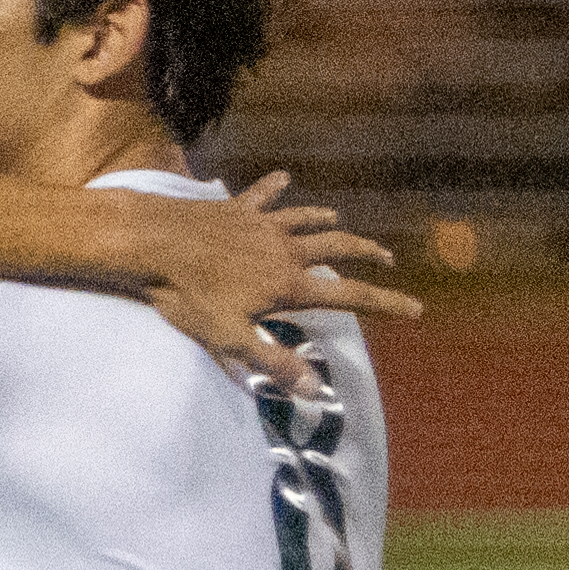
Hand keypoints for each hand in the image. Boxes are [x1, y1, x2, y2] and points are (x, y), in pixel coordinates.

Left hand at [138, 171, 418, 384]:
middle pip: (339, 247)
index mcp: (289, 284)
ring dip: (326, 219)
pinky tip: (284, 179)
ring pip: (307, 218)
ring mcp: (262, 224)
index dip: (386, 304)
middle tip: (387, 258)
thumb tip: (315, 390)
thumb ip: (273, 363)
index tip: (416, 308)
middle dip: (367, 252)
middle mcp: (285, 249)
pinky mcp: (237, 208)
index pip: (349, 297)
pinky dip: (277, 188)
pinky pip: (264, 194)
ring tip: (339, 219)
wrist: (153, 242)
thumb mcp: (229, 340)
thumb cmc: (187, 295)